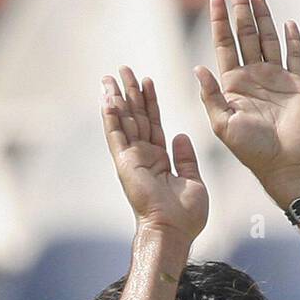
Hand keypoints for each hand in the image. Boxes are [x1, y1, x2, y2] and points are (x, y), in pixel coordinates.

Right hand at [102, 69, 208, 242]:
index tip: (147, 81)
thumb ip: (186, 158)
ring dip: (117, 98)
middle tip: (125, 69)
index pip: (153, 125)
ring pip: (123, 121)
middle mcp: (143, 158)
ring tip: (113, 75)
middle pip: (136, 118)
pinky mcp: (124, 164)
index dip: (150, 102)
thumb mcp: (193, 181)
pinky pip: (116, 135)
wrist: (173, 230)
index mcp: (159, 161)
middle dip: (130, 92)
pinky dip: (111, 116)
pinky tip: (107, 98)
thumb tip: (181, 137)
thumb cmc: (186, 216)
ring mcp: (132, 160)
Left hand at [196, 0, 299, 203]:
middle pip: (245, 35)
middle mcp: (253, 77)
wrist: (284, 165)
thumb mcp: (223, 125)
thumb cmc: (251, 150)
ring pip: (268, 40)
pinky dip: (293, 40)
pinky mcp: (297, 85)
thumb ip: (210, 97)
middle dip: (239, 11)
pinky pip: (295, 56)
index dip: (219, 22)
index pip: (224, 45)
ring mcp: (276, 79)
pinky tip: (288, 24)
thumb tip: (198, 68)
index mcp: (234, 84)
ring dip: (262, 19)